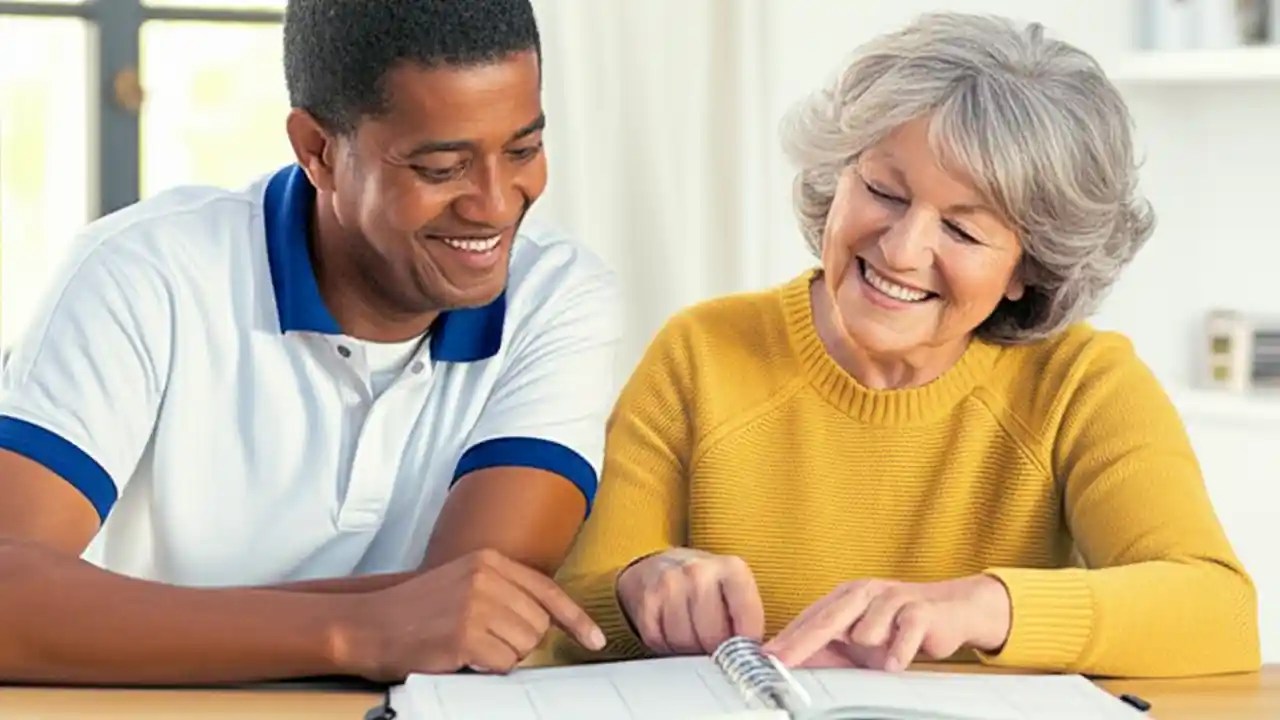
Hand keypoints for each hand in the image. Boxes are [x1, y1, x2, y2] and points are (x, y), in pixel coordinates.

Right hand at [337, 549, 604, 679]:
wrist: (366, 624)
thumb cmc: (414, 611)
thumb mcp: (463, 583)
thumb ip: (504, 592)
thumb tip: (545, 621)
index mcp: (489, 560)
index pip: (547, 591)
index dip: (575, 620)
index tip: (594, 640)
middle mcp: (486, 577)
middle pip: (538, 625)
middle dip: (518, 642)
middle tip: (482, 641)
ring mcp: (475, 604)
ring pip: (523, 647)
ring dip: (501, 657)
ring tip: (467, 646)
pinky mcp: (464, 635)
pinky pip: (501, 664)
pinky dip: (485, 668)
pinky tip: (460, 657)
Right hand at [616, 548, 764, 655]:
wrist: (659, 566)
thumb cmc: (705, 586)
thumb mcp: (734, 591)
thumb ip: (748, 619)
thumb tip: (756, 656)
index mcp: (731, 568)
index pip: (747, 621)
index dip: (746, 644)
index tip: (744, 649)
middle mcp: (699, 571)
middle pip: (713, 636)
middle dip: (715, 649)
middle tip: (714, 642)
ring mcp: (670, 584)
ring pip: (685, 642)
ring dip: (689, 648)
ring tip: (693, 634)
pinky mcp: (646, 600)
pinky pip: (660, 641)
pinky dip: (667, 645)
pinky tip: (673, 631)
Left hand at [764, 575, 1010, 671]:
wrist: (951, 611)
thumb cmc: (898, 626)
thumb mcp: (860, 641)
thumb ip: (829, 650)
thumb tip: (791, 665)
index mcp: (845, 598)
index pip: (810, 620)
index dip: (787, 640)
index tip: (765, 658)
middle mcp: (864, 593)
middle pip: (827, 619)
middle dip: (801, 642)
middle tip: (780, 661)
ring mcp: (891, 599)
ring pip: (865, 631)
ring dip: (872, 649)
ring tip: (886, 654)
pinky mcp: (919, 610)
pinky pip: (903, 633)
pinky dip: (899, 651)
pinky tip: (896, 663)